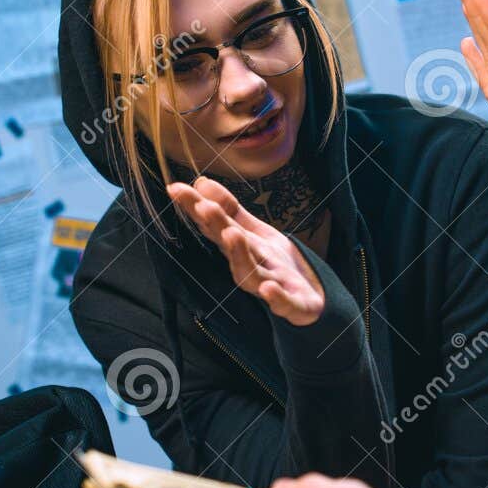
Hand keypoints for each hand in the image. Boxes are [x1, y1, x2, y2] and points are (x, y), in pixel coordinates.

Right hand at [168, 177, 324, 324]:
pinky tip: (268, 289)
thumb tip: (201, 182)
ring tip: (231, 235)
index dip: (196, 207)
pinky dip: (276, 298)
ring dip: (240, 256)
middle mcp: (251, 266)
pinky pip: (285, 303)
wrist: (312, 300)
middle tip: (203, 206)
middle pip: (231, 246)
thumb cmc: (276, 266)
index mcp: (242, 246)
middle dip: (217, 227)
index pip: (216, 225)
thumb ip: (230, 211)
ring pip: (251, 274)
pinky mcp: (294, 306)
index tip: (176, 189)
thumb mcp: (255, 233)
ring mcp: (271, 286)